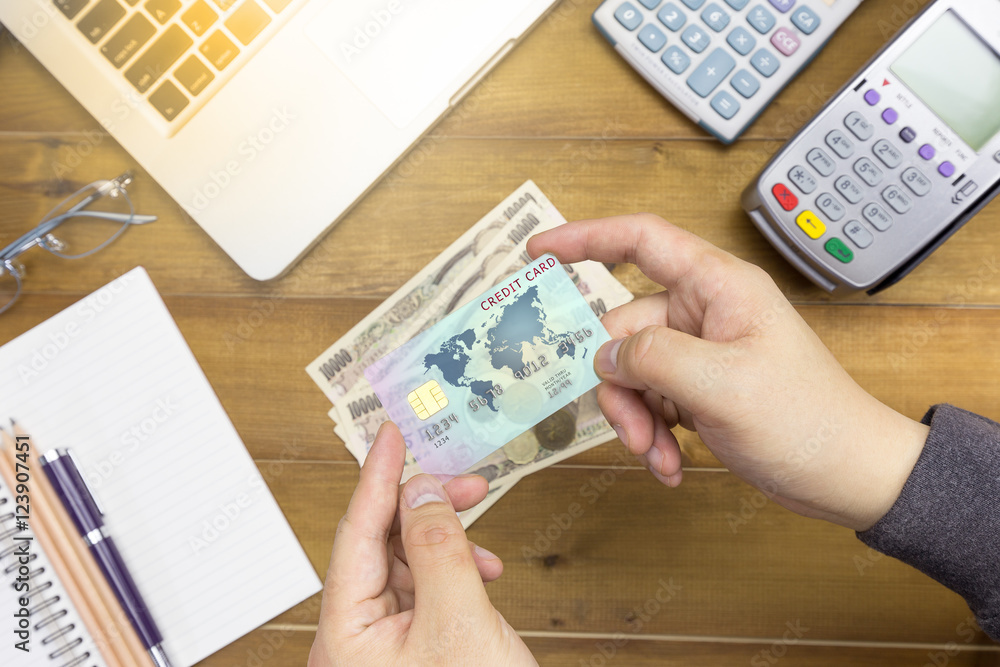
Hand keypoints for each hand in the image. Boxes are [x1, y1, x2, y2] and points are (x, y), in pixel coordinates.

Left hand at [308, 422, 535, 665]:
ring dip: (449, 543)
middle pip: (382, 545)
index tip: (390, 434)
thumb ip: (438, 548)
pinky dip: (457, 572)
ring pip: (408, 564)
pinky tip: (485, 573)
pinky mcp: (413, 647)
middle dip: (427, 511)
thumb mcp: (460, 620)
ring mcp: (383, 646)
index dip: (377, 477)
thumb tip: (420, 491)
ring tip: (487, 548)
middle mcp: (355, 639)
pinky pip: (427, 589)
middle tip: (467, 482)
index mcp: (345, 636)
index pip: (355, 533)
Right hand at [528, 214, 928, 530]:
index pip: (642, 241)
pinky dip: (653, 433)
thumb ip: (653, 359)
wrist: (849, 475)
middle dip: (620, 386)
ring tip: (659, 456)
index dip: (585, 237)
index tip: (538, 250)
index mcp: (718, 287)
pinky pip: (652, 400)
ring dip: (636, 419)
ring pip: (633, 372)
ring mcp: (702, 351)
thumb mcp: (721, 386)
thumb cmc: (807, 420)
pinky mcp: (701, 387)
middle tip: (633, 431)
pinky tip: (671, 463)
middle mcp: (705, 312)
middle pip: (624, 328)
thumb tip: (605, 354)